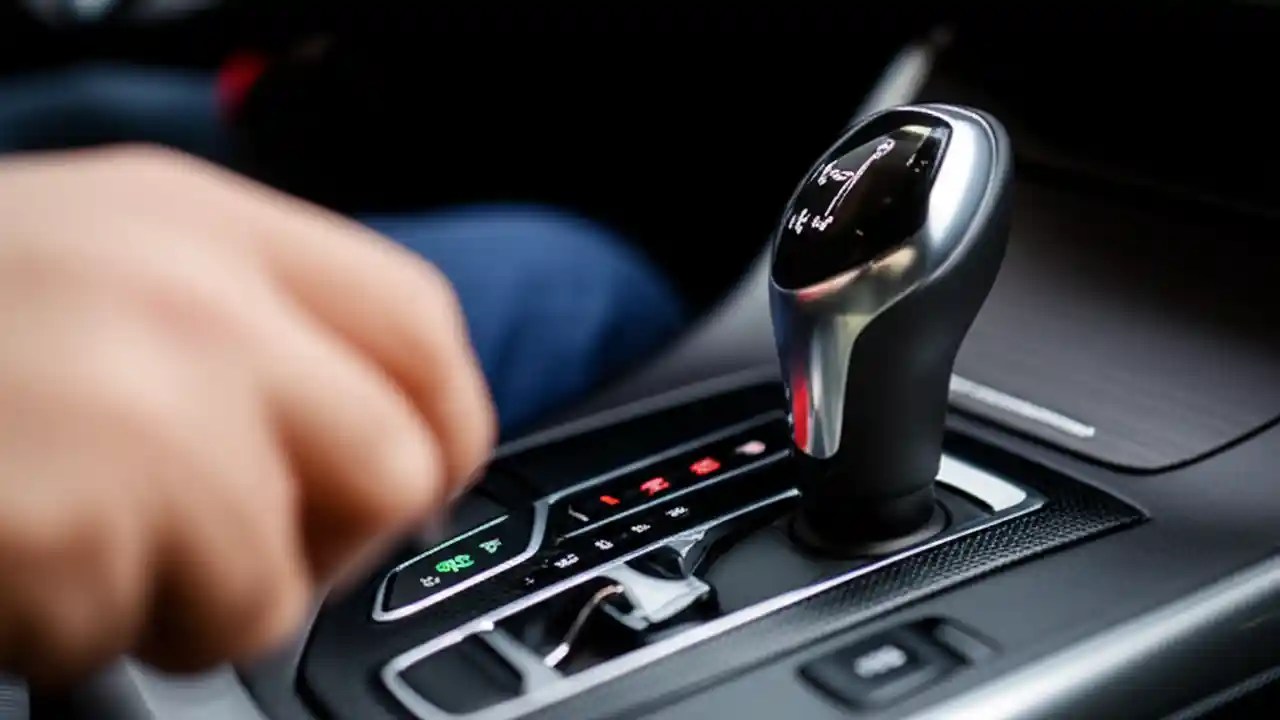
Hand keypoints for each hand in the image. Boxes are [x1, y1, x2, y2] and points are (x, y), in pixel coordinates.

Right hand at [0, 146, 495, 684]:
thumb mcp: (104, 265)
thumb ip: (244, 321)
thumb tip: (368, 413)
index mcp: (204, 225)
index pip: (418, 325)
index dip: (443, 418)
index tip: (426, 473)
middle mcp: (192, 300)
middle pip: (397, 463)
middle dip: (329, 538)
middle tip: (232, 544)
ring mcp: (142, 408)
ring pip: (279, 583)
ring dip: (186, 601)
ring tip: (78, 544)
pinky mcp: (75, 519)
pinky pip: (148, 638)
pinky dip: (79, 634)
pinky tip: (15, 562)